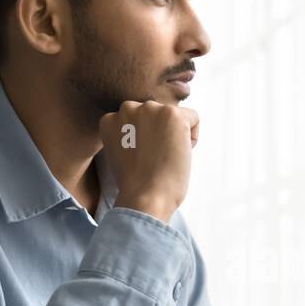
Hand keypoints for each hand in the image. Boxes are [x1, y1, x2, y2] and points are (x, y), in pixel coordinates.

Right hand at [102, 101, 199, 223]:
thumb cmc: (136, 184)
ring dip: (175, 135)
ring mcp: (150, 109)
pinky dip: (192, 137)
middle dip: (160, 135)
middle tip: (155, 160)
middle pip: (156, 115)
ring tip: (164, 157)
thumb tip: (150, 129)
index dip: (145, 142)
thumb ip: (129, 135)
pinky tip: (178, 153)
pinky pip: (193, 118)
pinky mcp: (171, 114)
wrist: (145, 196)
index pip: (138, 121)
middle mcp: (127, 108)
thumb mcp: (121, 153)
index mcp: (111, 119)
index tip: (143, 159)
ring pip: (174, 116)